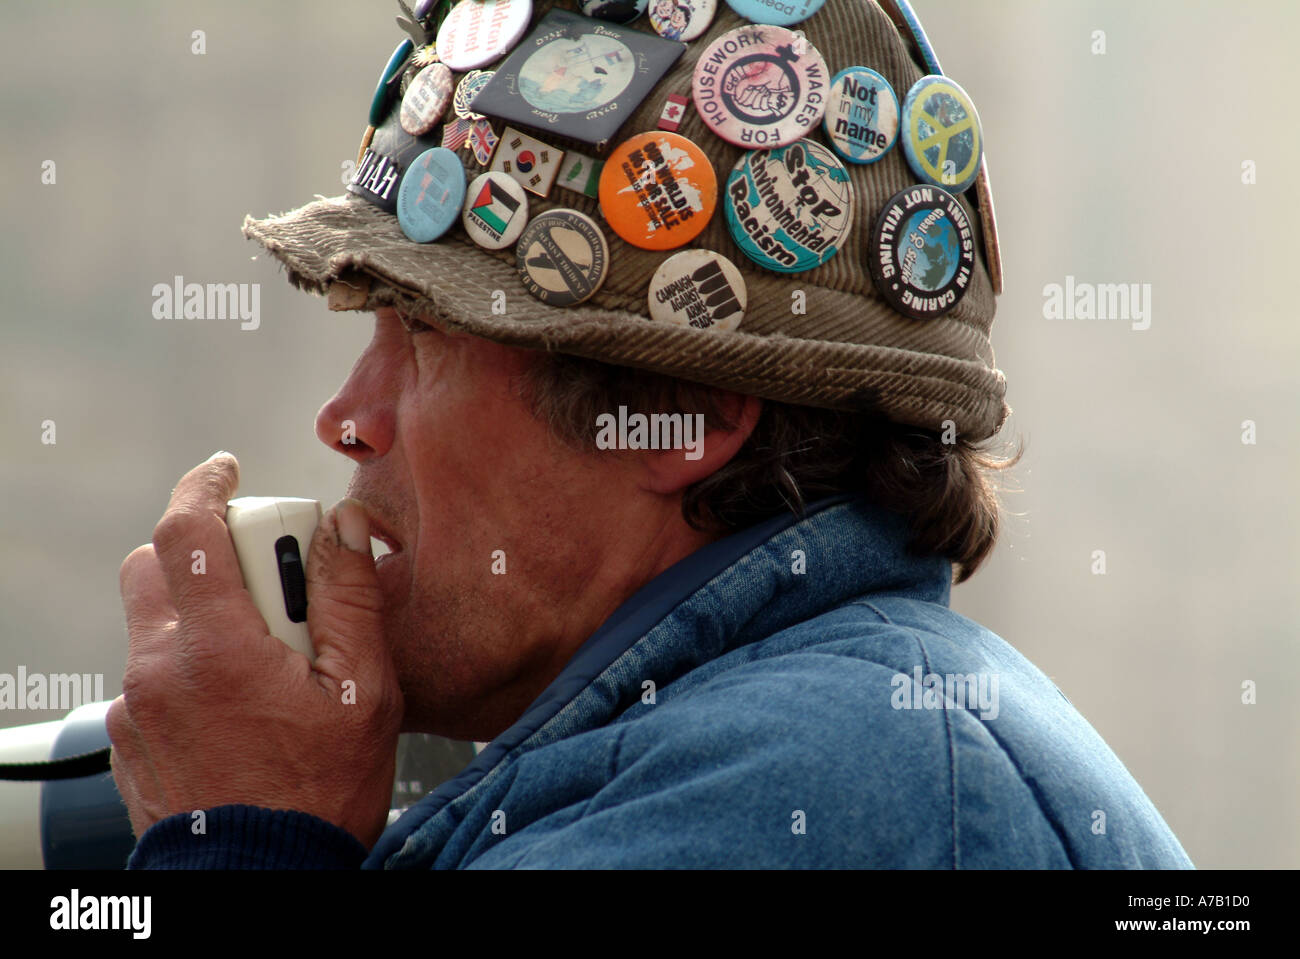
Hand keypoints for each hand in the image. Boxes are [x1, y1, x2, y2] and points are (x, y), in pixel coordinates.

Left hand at [107, 452, 403, 848]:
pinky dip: (189, 667)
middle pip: (156, 567)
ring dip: (202, 617)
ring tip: (266, 664)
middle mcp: (158, 669)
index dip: (204, 486)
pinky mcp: (129, 742)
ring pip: (155, 624)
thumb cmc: (319, 793)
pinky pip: (151, 677)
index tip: (227, 470)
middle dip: (206, 553)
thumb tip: (342, 526)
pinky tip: (238, 705)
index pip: (185, 530)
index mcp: (215, 647)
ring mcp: (135, 709)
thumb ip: (351, 598)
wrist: (262, 881)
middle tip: (268, 585)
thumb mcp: (363, 690)